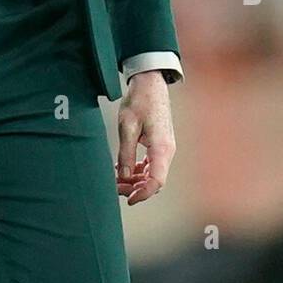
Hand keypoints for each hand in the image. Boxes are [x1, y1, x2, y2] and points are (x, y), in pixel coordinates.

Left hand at [115, 70, 175, 205]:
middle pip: (154, 180)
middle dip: (135, 188)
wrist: (150, 83)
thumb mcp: (127, 126)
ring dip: (135, 180)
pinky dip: (137, 170)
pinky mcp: (159, 144)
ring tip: (116, 180)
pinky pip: (151, 164)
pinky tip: (123, 168)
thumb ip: (126, 153)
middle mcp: (166, 151)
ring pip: (152, 174)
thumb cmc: (140, 100)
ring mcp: (164, 148)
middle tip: (115, 188)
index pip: (156, 181)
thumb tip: (123, 177)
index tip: (128, 199)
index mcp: (162, 148)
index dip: (143, 194)